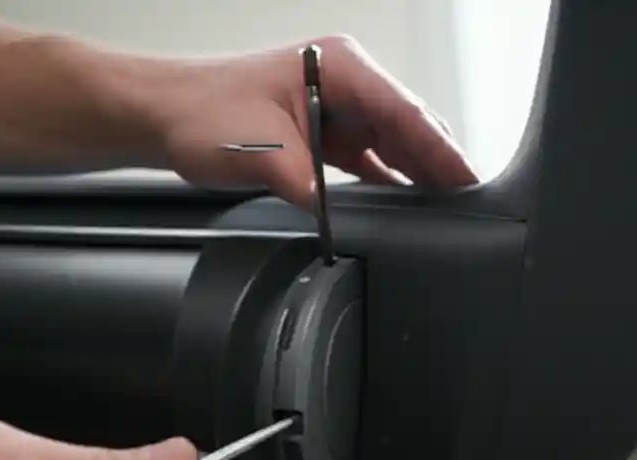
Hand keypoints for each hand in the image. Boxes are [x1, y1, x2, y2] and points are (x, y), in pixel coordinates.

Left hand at [152, 35, 479, 207]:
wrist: (164, 116)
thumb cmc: (203, 114)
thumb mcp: (261, 153)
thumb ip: (308, 184)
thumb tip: (339, 216)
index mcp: (339, 67)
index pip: (407, 111)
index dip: (442, 150)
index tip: (469, 180)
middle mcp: (346, 82)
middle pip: (411, 126)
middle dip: (440, 165)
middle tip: (473, 208)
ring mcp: (338, 107)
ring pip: (396, 144)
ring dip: (419, 176)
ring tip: (449, 213)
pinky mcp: (326, 133)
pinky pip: (372, 158)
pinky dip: (391, 181)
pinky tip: (409, 208)